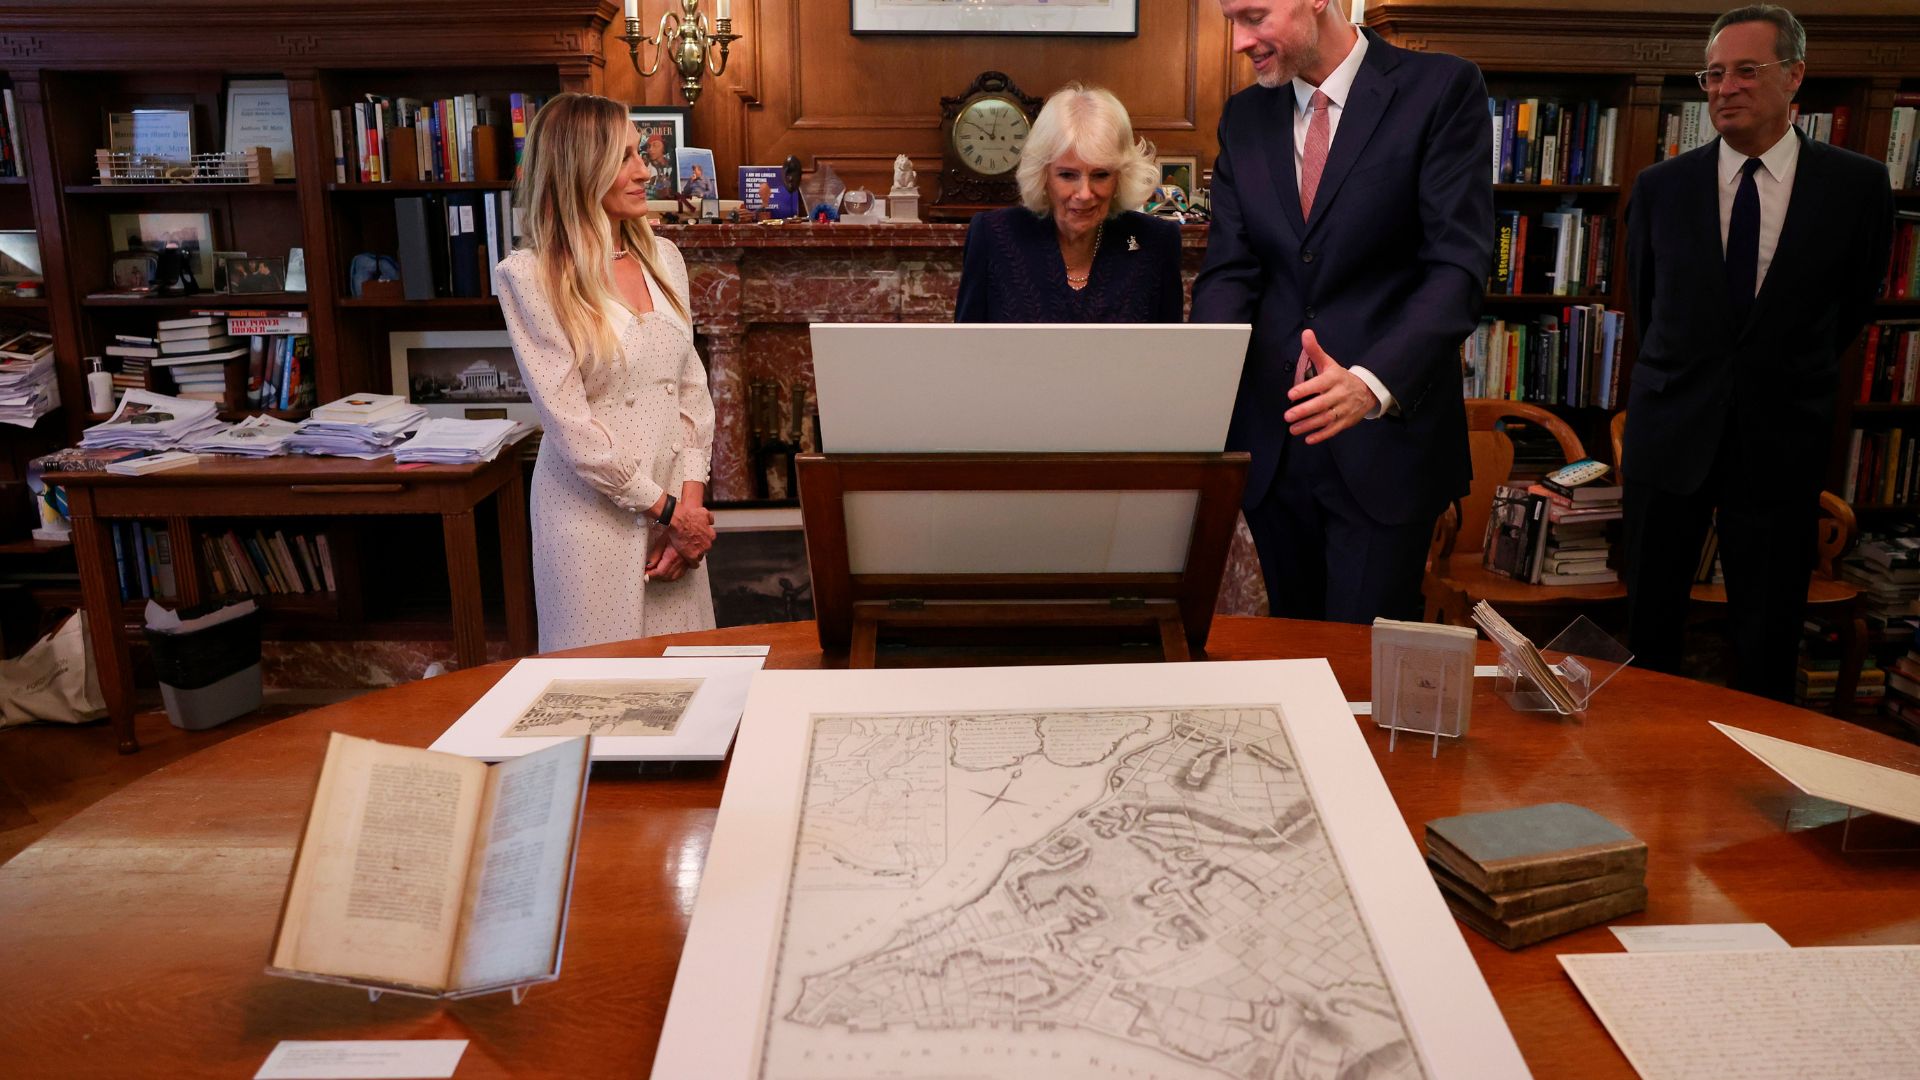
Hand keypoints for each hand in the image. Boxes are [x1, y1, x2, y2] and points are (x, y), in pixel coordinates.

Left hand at [646, 530, 692, 581]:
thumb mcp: (663, 539)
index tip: (647, 574)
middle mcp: (682, 561)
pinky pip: (683, 572)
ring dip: (666, 576)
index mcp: (673, 556)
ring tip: (659, 572)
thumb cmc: (679, 528)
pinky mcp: (694, 560)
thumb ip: (655, 553)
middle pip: (667, 576)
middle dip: (658, 577)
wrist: (694, 523)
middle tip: (650, 573)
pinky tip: (671, 570)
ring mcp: (689, 562)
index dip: (652, 575)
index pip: (660, 572)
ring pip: (676, 576)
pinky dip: (676, 573)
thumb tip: (649, 564)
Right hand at [665, 503, 714, 562]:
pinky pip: (694, 564)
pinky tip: (688, 562)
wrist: (680, 521)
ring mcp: (700, 551)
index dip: (703, 540)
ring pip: (699, 556)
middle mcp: (707, 544)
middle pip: (704, 549)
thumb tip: (711, 521)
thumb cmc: (689, 516)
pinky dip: (691, 563)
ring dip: (695, 554)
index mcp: (710, 535)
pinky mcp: (692, 556)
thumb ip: (709, 518)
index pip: (709, 540)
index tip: (699, 539)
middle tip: (691, 545)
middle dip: (699, 547)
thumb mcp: (703, 513)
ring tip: (688, 553)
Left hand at [1283, 330, 1377, 444]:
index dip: (1305, 389)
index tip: (1291, 394)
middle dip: (1304, 411)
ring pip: (1326, 418)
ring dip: (1309, 425)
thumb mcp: (1329, 362)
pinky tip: (1308, 439)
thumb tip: (1306, 333)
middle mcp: (1340, 394)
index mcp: (1334, 378)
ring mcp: (1344, 409)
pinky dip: (1322, 435)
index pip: (1319, 384)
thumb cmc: (1340, 377)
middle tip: (1287, 415)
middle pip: (1322, 404)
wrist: (1367, 390)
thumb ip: (1315, 350)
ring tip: (1292, 429)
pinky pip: (1334, 429)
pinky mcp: (1346, 421)